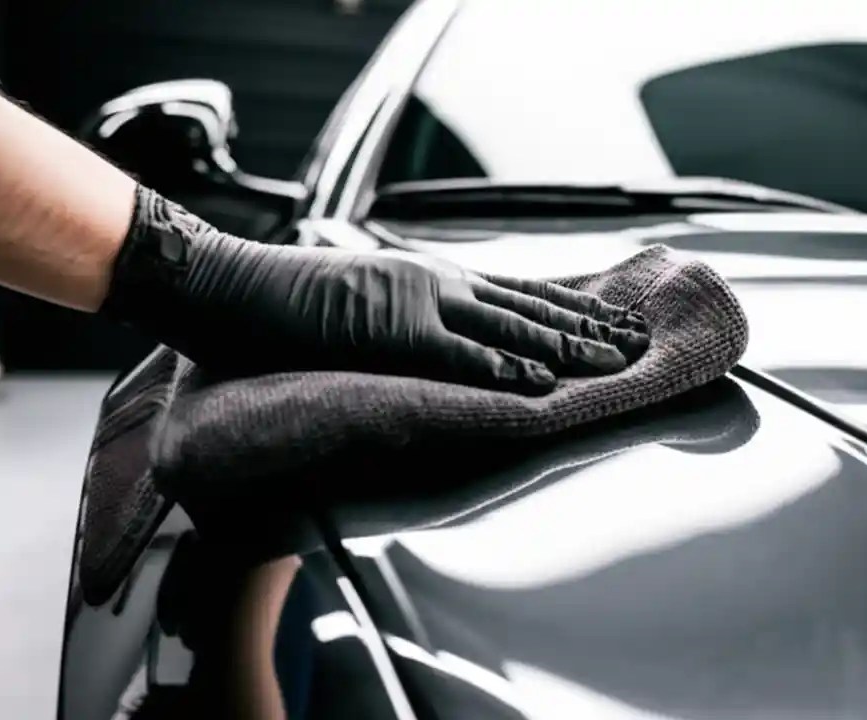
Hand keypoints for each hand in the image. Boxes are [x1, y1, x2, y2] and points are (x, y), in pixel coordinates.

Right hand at [101, 187, 648, 393]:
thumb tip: (434, 340)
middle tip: (640, 338)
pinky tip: (542, 380)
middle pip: (530, 302)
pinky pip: (458, 352)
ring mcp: (416, 302)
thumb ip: (406, 320)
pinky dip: (504, 365)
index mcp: (430, 277)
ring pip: (510, 323)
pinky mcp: (390, 330)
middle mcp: (435, 281)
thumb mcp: (362, 305)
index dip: (568, 306)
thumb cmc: (286, 303)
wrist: (226, 285)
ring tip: (616, 359)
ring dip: (567, 343)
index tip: (611, 318)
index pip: (517, 291)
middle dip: (589, 323)